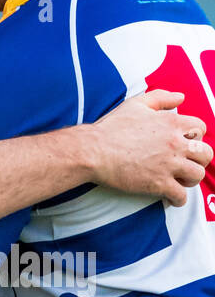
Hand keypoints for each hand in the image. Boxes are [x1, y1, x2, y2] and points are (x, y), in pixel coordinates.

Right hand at [88, 89, 211, 204]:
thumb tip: (181, 97)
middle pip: (205, 154)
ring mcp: (169, 165)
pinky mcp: (159, 184)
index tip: (186, 142)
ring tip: (179, 179)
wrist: (93, 151)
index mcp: (171, 123)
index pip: (201, 128)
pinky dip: (178, 199)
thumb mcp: (136, 104)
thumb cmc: (111, 127)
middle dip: (199, 159)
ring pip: (197, 175)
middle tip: (186, 162)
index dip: (196, 135)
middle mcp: (175, 143)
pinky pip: (181, 196)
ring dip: (190, 179)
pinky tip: (170, 196)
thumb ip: (161, 97)